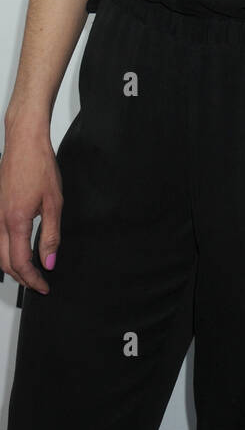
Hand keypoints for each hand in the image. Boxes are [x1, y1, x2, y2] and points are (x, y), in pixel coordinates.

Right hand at [0, 123, 62, 293]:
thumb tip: (49, 262)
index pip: (20, 263)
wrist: (24, 142)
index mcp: (15, 221)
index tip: (44, 286)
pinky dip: (5, 252)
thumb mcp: (54, 202)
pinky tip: (17, 251)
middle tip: (38, 283)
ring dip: (11, 266)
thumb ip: (51, 235)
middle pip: (4, 262)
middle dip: (21, 278)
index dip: (32, 279)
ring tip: (29, 272)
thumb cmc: (39, 166)